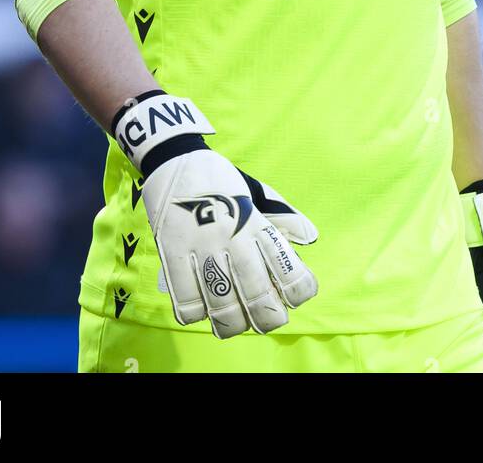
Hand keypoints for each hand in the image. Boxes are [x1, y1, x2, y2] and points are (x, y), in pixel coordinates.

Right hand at [113, 91, 318, 337]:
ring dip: (232, 324)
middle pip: (256, 294)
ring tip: (236, 324)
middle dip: (269, 318)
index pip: (287, 267)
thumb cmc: (221, 180)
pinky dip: (196, 314)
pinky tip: (202, 310)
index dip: (298, 290)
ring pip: (220, 304)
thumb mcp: (258, 193)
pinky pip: (185, 299)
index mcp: (255, 222)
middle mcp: (231, 236)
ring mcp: (200, 247)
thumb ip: (284, 218)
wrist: (175, 158)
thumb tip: (311, 239)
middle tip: (270, 321)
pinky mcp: (171, 252)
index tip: (297, 296)